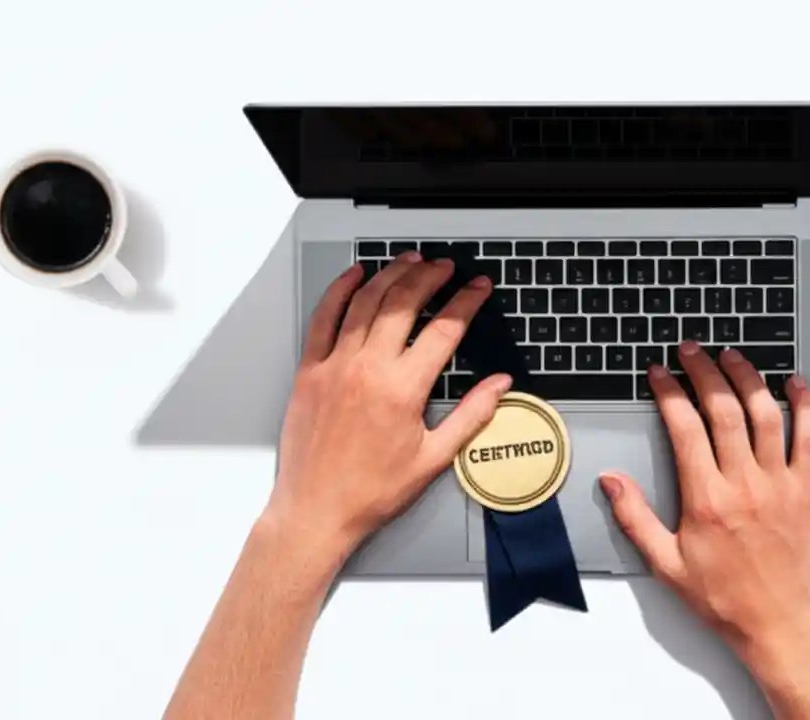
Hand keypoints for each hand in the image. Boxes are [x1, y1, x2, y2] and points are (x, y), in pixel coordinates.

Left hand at [265, 254, 512, 560]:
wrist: (317, 511)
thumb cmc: (371, 491)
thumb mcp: (434, 458)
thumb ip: (471, 415)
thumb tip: (499, 385)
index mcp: (402, 390)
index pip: (444, 330)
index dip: (467, 303)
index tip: (479, 288)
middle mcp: (367, 369)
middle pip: (404, 304)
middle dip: (430, 277)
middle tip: (446, 266)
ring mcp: (335, 366)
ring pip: (365, 303)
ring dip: (391, 275)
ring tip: (410, 261)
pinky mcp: (309, 371)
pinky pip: (324, 318)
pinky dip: (340, 291)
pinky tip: (355, 275)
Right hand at [600, 342, 809, 659]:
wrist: (777, 620)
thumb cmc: (723, 596)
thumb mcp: (665, 563)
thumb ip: (635, 518)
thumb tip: (611, 481)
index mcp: (706, 499)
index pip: (685, 427)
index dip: (669, 392)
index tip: (659, 373)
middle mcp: (744, 483)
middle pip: (723, 408)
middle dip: (703, 371)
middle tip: (691, 351)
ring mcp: (779, 483)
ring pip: (765, 413)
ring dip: (747, 377)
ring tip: (731, 356)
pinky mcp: (806, 489)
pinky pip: (809, 436)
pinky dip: (804, 404)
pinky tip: (793, 383)